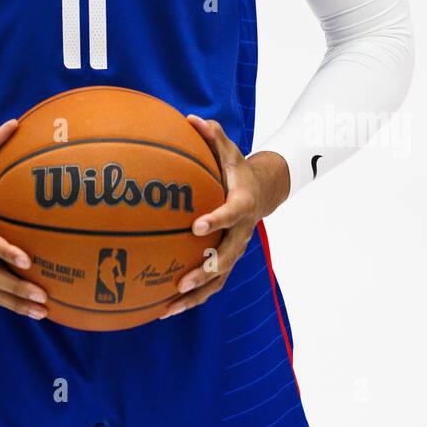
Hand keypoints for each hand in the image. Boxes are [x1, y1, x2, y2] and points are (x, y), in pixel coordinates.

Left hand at [160, 116, 290, 319]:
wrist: (262, 192)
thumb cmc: (238, 170)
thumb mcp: (230, 151)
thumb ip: (213, 136)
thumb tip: (190, 118)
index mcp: (241, 205)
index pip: (231, 214)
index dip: (216, 220)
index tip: (196, 226)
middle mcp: (241, 233)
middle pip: (226, 258)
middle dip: (204, 271)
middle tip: (181, 282)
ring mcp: (235, 250)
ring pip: (218, 279)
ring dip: (195, 296)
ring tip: (168, 308)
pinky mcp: (226, 261)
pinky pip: (211, 284)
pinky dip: (192, 298)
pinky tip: (164, 309)